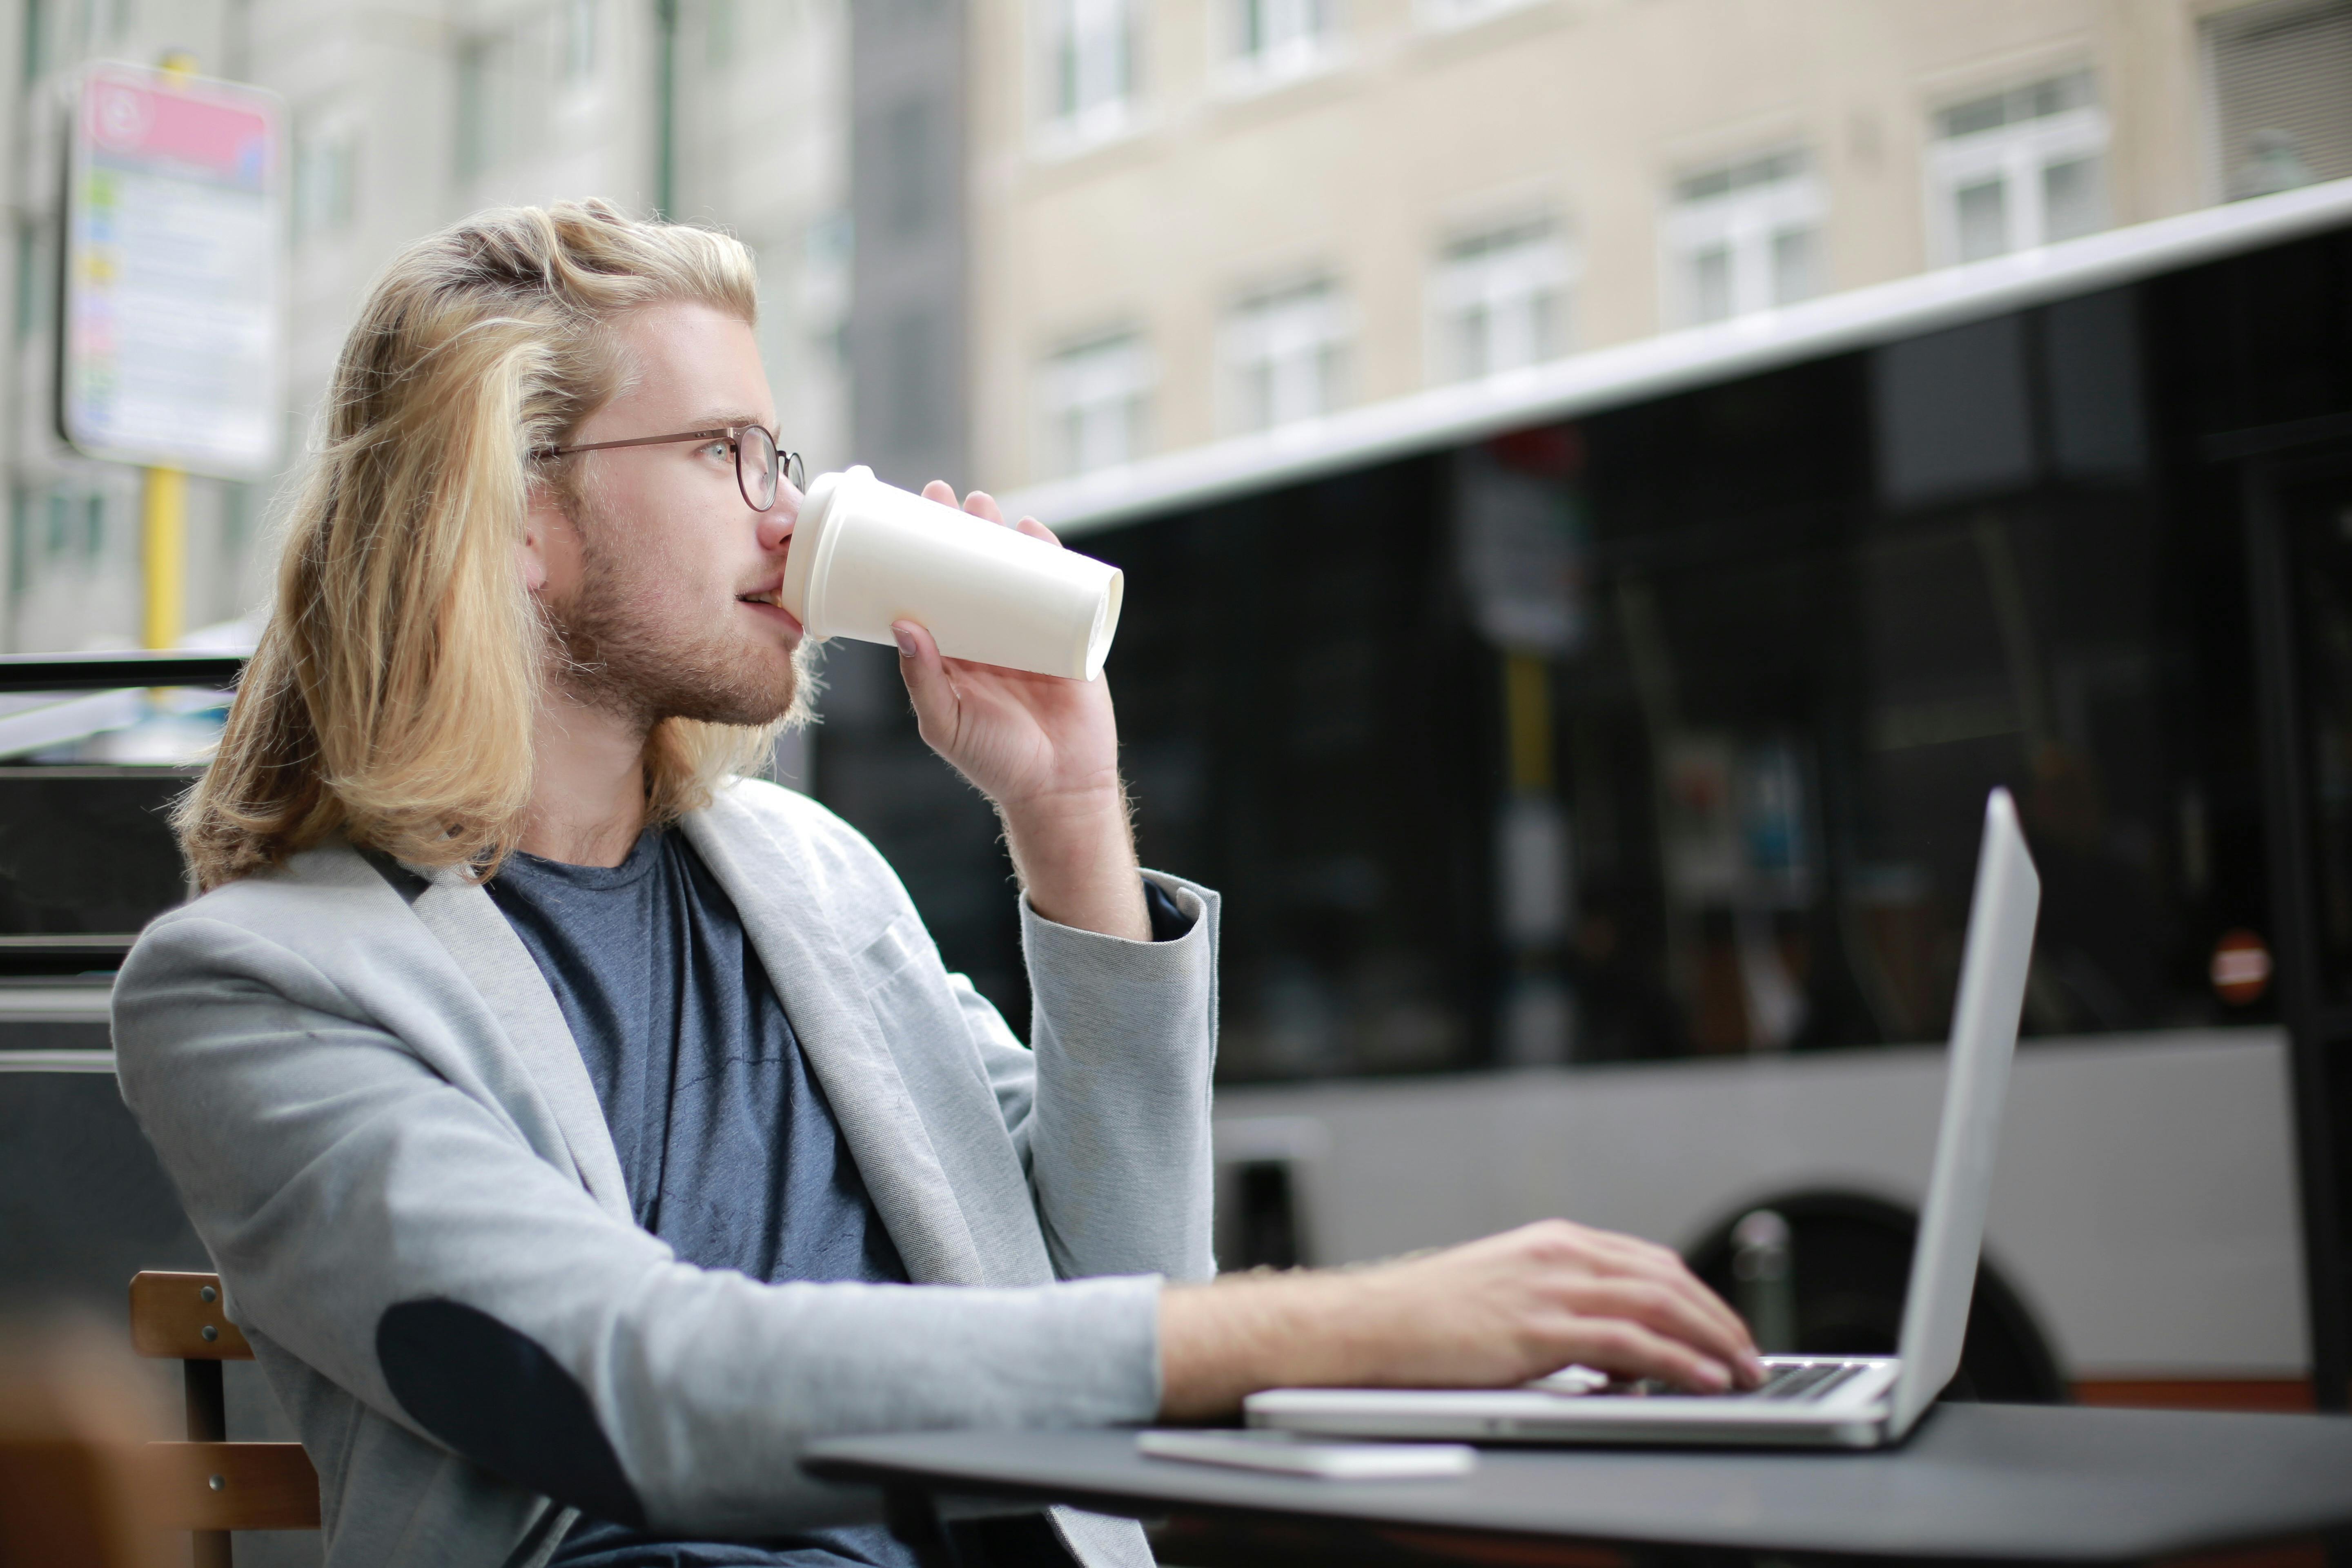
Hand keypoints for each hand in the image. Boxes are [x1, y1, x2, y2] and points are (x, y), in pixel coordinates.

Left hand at [893, 484, 1148, 940]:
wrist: (1058, 788)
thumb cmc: (994, 762)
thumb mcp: (945, 723)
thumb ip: (922, 679)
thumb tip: (903, 624)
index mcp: (956, 650)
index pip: (934, 590)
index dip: (924, 554)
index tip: (909, 519)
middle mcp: (991, 634)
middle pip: (974, 569)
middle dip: (962, 530)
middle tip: (947, 496)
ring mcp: (1032, 632)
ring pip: (1016, 572)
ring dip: (1003, 535)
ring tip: (987, 506)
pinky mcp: (1070, 637)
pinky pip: (1062, 589)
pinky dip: (1052, 559)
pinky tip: (1037, 534)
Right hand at [1157, 1220, 1763, 1419]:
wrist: (1367, 1326)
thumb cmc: (1425, 1321)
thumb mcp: (1505, 1300)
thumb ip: (1563, 1313)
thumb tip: (1618, 1353)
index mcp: (1552, 1243)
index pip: (1649, 1263)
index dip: (1698, 1297)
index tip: (1726, 1328)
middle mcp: (1558, 1254)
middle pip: (1666, 1278)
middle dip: (1719, 1318)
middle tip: (1753, 1354)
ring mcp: (1549, 1287)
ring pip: (1658, 1305)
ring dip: (1712, 1340)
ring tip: (1743, 1371)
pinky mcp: (1539, 1327)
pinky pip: (1629, 1342)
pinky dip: (1676, 1360)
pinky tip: (1701, 1378)